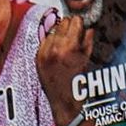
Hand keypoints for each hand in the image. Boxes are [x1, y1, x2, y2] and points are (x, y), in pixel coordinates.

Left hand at [36, 11, 93, 125]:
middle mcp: (52, 49)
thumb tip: (88, 28)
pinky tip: (58, 50)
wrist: (65, 104)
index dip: (80, 23)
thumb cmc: (80, 85)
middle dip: (70, 27)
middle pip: (62, 23)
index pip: (73, 22)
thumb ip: (87, 41)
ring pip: (52, 30)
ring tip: (68, 44)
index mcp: (68, 49)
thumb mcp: (87, 61)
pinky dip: (51, 42)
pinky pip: (44, 41)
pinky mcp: (37, 58)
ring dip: (60, 34)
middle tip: (76, 35)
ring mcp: (43, 53)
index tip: (83, 26)